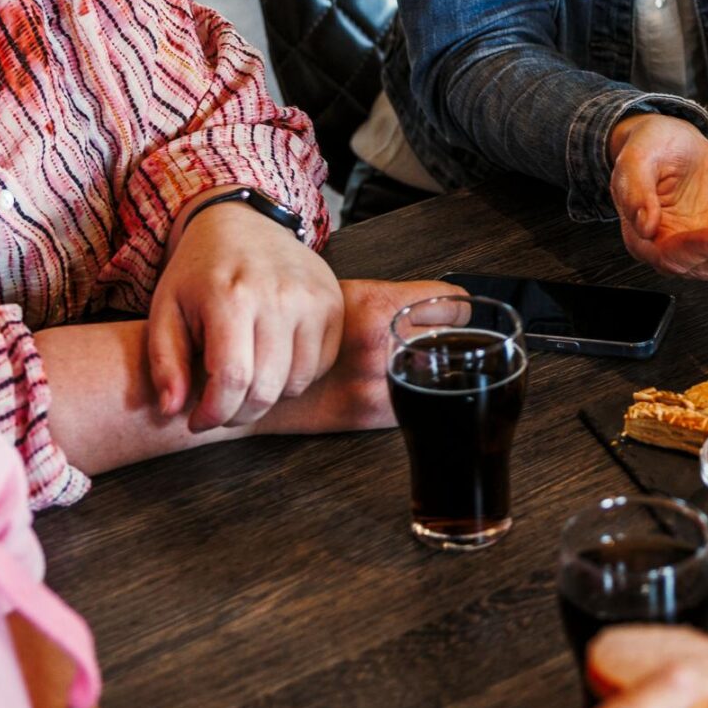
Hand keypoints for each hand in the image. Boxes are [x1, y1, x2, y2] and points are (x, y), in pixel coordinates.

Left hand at [146, 197, 341, 430]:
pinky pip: (322, 364)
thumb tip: (173, 410)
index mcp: (231, 296)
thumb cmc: (200, 273)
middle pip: (267, 388)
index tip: (198, 421)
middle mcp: (278, 296)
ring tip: (247, 381)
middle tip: (222, 408)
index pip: (232, 379)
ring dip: (270, 395)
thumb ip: (165, 363)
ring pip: (298, 382)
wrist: (242, 224)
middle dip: (239, 413)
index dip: (214, 413)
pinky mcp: (334, 302)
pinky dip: (298, 376)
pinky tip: (274, 361)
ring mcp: (312, 298)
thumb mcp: (165, 311)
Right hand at [251, 278, 464, 433]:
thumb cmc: (294, 326)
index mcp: (379, 306)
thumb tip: (439, 305)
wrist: (252, 371)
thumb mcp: (344, 294)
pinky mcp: (370, 413)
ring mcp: (380, 381)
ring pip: (439, 373)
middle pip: (454, 339)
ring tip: (410, 362)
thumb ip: (390, 301)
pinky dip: (412, 395)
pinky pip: (415, 402)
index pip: (454, 303)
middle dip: (448, 340)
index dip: (454, 309)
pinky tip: (394, 386)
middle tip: (431, 339)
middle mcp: (384, 343)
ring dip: (432, 369)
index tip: (452, 315)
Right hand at [608, 115, 707, 283]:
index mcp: (645, 238)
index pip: (670, 256)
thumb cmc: (651, 149)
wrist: (675, 141)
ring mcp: (706, 245)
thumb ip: (635, 190)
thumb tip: (643, 225)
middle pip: (705, 266)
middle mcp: (676, 249)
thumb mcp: (636, 158)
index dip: (697, 250)